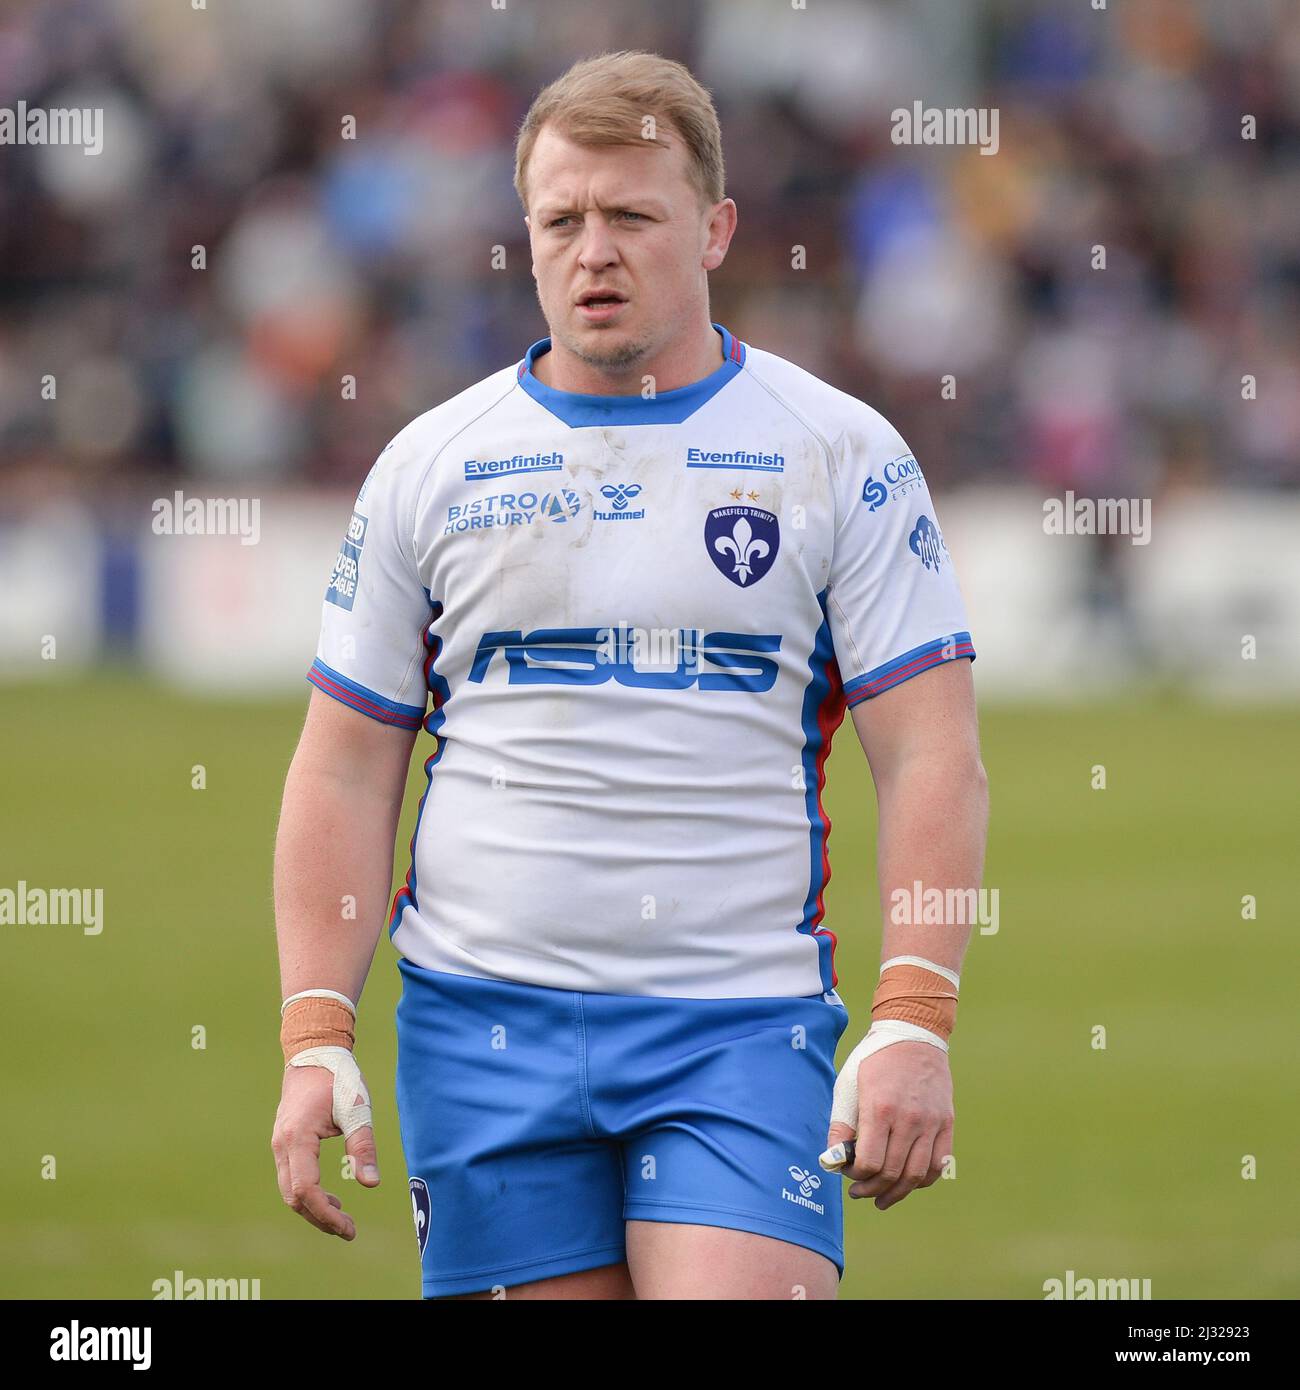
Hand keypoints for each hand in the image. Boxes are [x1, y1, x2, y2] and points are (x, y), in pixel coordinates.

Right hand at [271, 1060, 379, 1238]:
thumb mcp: (357, 1109)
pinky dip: (309, 1194)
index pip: (306, 1189)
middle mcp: (282, 1145)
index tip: (348, 1228)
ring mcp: (279, 1145)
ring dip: (314, 1209)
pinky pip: (292, 1178)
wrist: (314, 1054)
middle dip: (320, 1218)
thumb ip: (363, 1146)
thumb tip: (371, 1184)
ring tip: (343, 1218)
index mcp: (298, 1137)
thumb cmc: (338, 1079)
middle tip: (349, 1230)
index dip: (325, 1214)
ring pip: (290, 1190)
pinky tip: (332, 1199)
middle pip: (294, 1197)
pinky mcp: (284, 1144)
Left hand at [825, 1041, 951, 1210]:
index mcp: (880, 1109)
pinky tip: (907, 1183)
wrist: (913, 1034)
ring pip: (916, 1175)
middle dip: (871, 1189)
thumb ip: (841, 1125)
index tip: (847, 1171)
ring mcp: (931, 1123)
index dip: (854, 1175)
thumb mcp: (848, 1086)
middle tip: (859, 1193)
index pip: (868, 1162)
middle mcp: (909, 1119)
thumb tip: (832, 1160)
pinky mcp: (947, 1123)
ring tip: (881, 1198)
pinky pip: (938, 1165)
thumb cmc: (875, 1061)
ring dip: (897, 1193)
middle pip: (892, 1173)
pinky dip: (922, 1180)